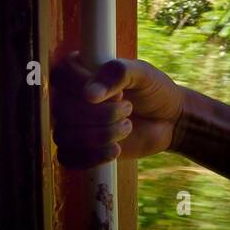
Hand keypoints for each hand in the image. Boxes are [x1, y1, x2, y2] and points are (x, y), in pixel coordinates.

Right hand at [50, 52, 184, 168]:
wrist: (169, 120)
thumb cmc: (154, 91)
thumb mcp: (143, 73)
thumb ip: (118, 73)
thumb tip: (89, 94)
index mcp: (81, 71)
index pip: (60, 75)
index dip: (84, 85)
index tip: (117, 92)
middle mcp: (70, 98)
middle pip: (62, 109)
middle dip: (100, 114)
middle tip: (128, 108)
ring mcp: (72, 125)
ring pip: (64, 135)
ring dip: (101, 135)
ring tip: (127, 127)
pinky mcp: (79, 149)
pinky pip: (67, 158)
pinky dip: (92, 156)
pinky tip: (116, 150)